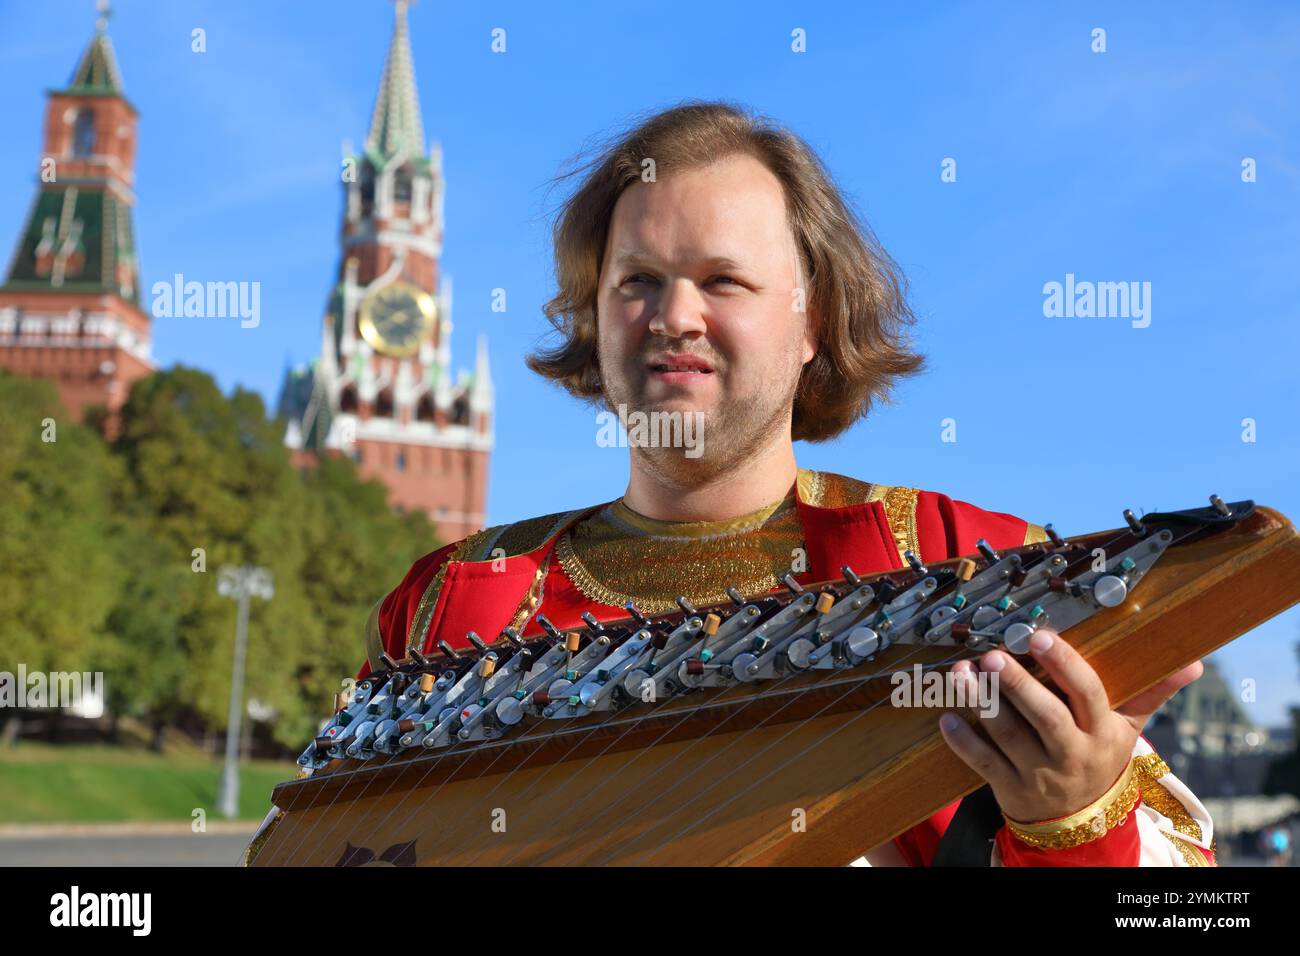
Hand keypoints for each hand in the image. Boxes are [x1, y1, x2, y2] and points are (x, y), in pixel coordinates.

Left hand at [938, 629, 1202, 823]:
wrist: (1082, 823)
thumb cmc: (1101, 756)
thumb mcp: (1129, 728)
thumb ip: (1153, 691)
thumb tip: (1193, 662)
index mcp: (1101, 731)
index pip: (1087, 693)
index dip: (1063, 664)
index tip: (1039, 636)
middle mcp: (1071, 752)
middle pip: (1044, 716)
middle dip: (1017, 684)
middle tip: (992, 655)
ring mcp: (1038, 772)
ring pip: (1007, 735)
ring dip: (981, 703)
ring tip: (961, 672)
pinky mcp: (1008, 787)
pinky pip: (982, 763)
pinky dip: (962, 740)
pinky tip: (946, 715)